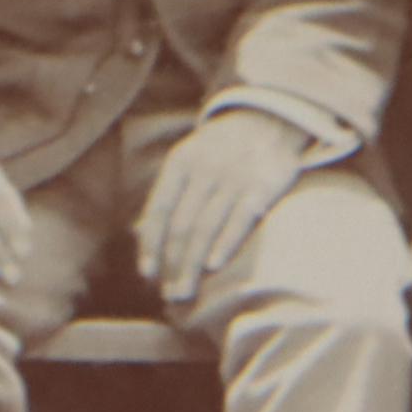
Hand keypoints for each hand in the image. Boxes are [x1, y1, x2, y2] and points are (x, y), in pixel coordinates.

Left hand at [136, 107, 310, 305]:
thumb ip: (171, 193)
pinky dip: (226, 242)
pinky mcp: (262, 186)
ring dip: (193, 263)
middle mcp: (203, 171)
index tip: (147, 273)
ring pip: (206, 227)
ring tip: (185, 290)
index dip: (151, 243)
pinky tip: (214, 265)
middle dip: (173, 263)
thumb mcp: (188, 158)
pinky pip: (241, 218)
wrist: (267, 117)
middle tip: (169, 294)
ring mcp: (233, 178)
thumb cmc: (220, 148)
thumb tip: (144, 233)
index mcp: (180, 163)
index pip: (160, 209)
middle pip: (182, 225)